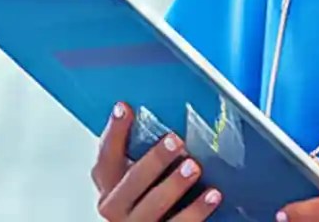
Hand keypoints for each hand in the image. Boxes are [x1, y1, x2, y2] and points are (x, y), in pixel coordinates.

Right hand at [90, 102, 222, 220]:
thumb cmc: (150, 201)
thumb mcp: (141, 179)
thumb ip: (144, 155)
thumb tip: (166, 116)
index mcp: (110, 188)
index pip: (106, 158)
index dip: (114, 133)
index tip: (124, 108)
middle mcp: (117, 209)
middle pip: (132, 182)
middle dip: (154, 160)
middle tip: (174, 140)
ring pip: (153, 206)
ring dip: (174, 184)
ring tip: (193, 166)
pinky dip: (197, 210)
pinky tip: (212, 195)